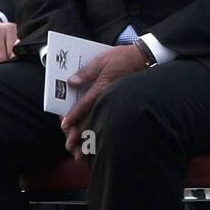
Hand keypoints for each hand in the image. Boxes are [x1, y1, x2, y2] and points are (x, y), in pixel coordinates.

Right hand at [0, 17, 17, 68]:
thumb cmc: (5, 36)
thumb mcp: (13, 37)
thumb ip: (16, 47)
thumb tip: (15, 56)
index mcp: (9, 29)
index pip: (12, 50)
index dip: (12, 60)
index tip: (12, 62)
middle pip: (0, 58)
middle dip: (3, 65)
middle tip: (5, 65)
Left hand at [60, 44, 147, 159]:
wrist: (144, 58)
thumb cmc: (121, 57)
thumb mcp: (102, 59)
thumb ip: (86, 71)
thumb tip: (71, 82)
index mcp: (102, 86)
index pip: (85, 104)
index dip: (74, 116)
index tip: (65, 127)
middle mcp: (108, 97)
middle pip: (92, 118)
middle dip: (80, 134)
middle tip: (70, 146)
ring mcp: (115, 100)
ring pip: (100, 122)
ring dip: (90, 137)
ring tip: (82, 152)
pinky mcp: (119, 101)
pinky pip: (107, 117)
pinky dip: (100, 130)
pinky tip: (95, 141)